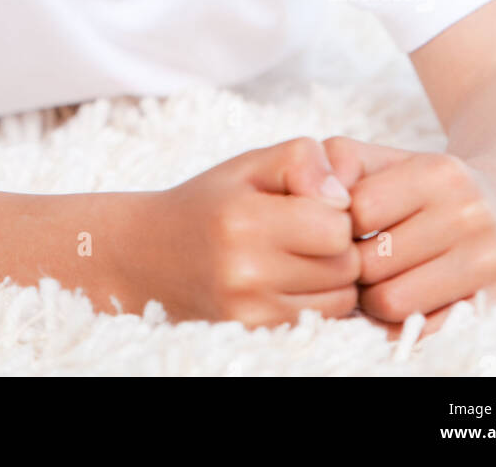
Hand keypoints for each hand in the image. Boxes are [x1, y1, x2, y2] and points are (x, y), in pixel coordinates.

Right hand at [130, 137, 360, 328]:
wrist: (149, 257)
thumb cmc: (210, 203)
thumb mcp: (249, 164)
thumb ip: (301, 159)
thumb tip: (342, 196)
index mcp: (244, 220)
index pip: (337, 227)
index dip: (333, 212)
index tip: (309, 205)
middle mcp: (245, 273)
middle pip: (345, 266)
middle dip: (337, 246)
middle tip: (305, 232)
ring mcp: (249, 313)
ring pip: (342, 300)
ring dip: (332, 278)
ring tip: (296, 256)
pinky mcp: (254, 336)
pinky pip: (320, 323)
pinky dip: (316, 302)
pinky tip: (289, 281)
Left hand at [322, 136, 495, 340]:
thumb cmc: (429, 189)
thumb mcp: (388, 159)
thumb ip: (340, 160)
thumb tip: (308, 193)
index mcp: (438, 172)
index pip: (358, 210)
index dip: (338, 223)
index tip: (343, 226)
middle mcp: (470, 214)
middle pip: (371, 262)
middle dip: (351, 266)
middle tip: (355, 262)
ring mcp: (489, 262)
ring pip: (392, 303)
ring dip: (372, 300)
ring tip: (377, 282)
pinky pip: (424, 332)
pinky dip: (402, 324)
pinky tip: (404, 300)